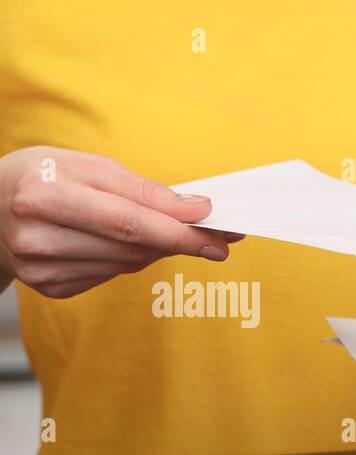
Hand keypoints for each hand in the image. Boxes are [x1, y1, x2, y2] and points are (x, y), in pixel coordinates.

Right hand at [0, 146, 241, 299]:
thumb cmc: (45, 177)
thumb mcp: (88, 166)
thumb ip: (144, 191)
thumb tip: (197, 210)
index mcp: (43, 196)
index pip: (127, 222)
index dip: (178, 232)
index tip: (220, 236)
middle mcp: (36, 237)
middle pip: (130, 247)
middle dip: (180, 242)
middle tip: (217, 239)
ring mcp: (40, 269)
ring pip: (125, 265)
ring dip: (154, 250)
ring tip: (159, 232)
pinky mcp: (49, 288)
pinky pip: (109, 277)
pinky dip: (126, 260)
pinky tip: (118, 244)